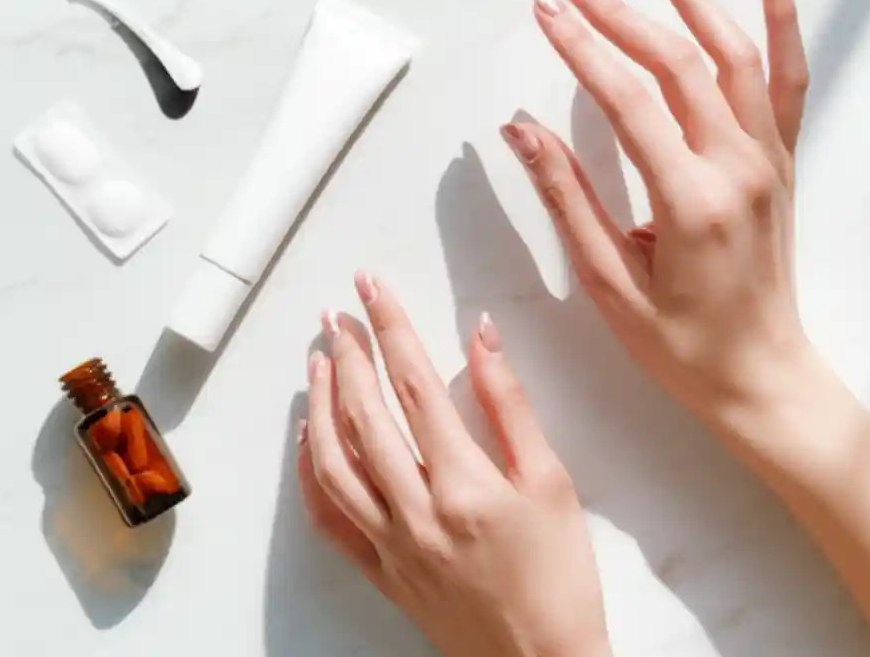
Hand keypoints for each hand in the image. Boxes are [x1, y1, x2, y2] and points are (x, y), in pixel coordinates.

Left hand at [298, 272, 610, 656]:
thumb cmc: (560, 580)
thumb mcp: (552, 483)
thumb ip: (510, 406)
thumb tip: (482, 337)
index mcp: (465, 485)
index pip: (414, 385)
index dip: (389, 328)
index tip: (370, 289)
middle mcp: (416, 512)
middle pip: (365, 416)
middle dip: (346, 356)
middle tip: (336, 316)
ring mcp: (391, 545)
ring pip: (334, 463)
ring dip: (318, 406)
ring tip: (316, 364)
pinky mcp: (381, 572)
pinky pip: (329, 520)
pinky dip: (311, 475)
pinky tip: (309, 442)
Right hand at [501, 0, 810, 432]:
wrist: (760, 375)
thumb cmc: (682, 345)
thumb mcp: (608, 283)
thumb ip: (568, 198)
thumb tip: (523, 131)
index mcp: (691, 202)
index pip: (628, 102)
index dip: (581, 51)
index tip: (546, 12)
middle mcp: (739, 169)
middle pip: (678, 64)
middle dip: (620, 14)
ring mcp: (768, 161)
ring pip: (735, 56)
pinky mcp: (781, 163)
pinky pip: (787, 81)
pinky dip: (782, 24)